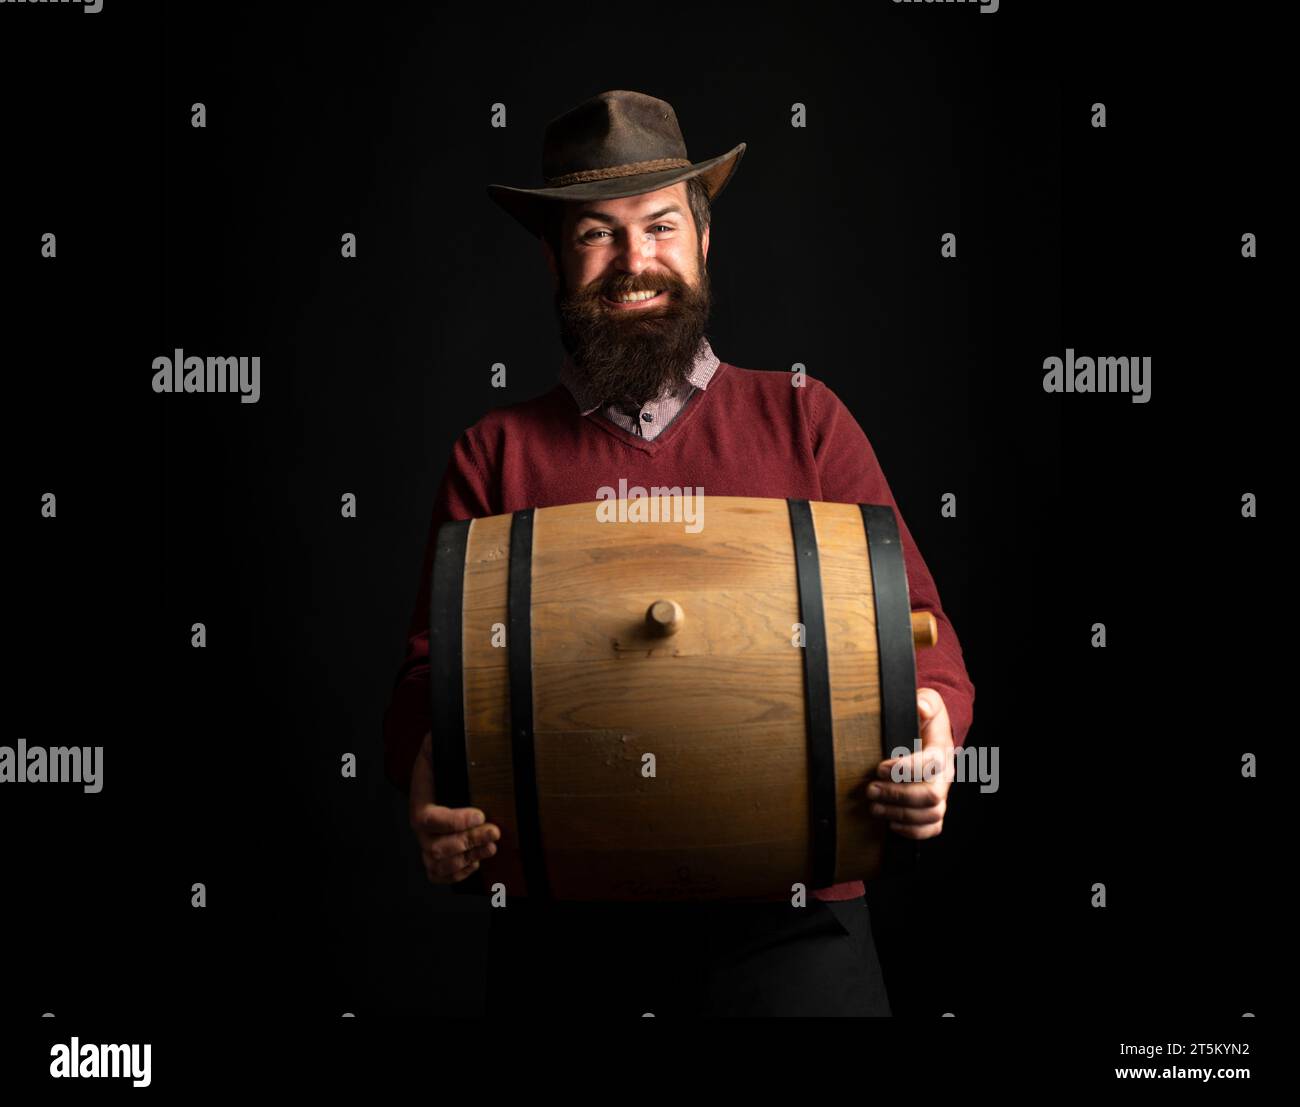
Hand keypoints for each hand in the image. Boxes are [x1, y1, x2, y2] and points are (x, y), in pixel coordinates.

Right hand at [408, 731, 499, 882]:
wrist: (443, 780)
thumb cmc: (443, 765)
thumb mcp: (438, 748)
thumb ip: (438, 741)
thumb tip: (440, 732)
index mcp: (420, 803)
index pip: (428, 819)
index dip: (453, 821)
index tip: (479, 814)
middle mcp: (421, 830)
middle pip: (436, 847)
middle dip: (468, 841)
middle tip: (495, 831)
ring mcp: (429, 845)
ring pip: (439, 864)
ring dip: (468, 858)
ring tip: (491, 846)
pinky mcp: (440, 858)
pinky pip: (441, 876)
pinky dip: (459, 874)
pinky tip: (477, 860)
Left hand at [865, 688, 954, 839]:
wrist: (933, 733)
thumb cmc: (926, 718)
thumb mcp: (928, 701)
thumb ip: (925, 701)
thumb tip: (920, 707)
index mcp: (942, 751)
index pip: (931, 764)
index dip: (905, 769)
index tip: (880, 767)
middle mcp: (945, 776)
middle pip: (931, 795)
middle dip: (897, 795)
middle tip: (871, 789)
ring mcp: (941, 793)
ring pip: (931, 815)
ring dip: (900, 813)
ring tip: (874, 807)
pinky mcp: (934, 808)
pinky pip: (932, 828)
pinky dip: (912, 831)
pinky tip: (891, 823)